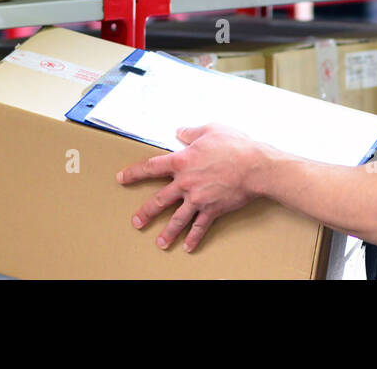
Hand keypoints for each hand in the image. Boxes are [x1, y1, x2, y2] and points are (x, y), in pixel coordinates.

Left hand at [117, 124, 267, 251]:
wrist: (254, 166)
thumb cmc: (234, 145)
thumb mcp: (211, 129)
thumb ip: (191, 132)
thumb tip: (180, 132)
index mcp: (182, 161)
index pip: (152, 167)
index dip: (134, 172)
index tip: (122, 178)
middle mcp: (186, 182)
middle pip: (160, 200)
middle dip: (146, 212)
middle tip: (136, 222)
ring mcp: (198, 198)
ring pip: (177, 219)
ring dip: (167, 233)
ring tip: (160, 243)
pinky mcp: (212, 209)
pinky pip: (200, 226)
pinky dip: (194, 237)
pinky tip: (188, 246)